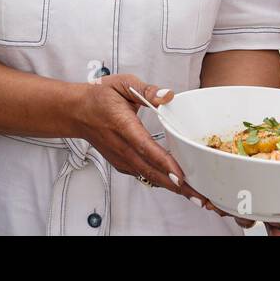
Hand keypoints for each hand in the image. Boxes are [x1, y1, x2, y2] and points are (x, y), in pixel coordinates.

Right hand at [74, 74, 213, 209]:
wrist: (76, 112)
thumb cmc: (99, 96)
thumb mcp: (122, 83)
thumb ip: (146, 89)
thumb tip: (167, 96)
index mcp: (123, 126)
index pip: (146, 147)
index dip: (164, 163)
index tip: (181, 176)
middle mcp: (122, 147)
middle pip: (152, 171)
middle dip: (179, 186)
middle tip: (203, 197)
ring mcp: (122, 158)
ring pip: (150, 177)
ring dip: (174, 188)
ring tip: (199, 197)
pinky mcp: (123, 163)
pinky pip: (145, 175)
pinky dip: (163, 183)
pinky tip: (181, 187)